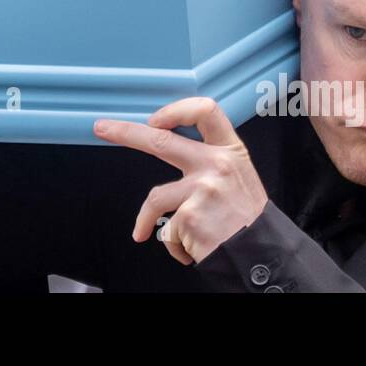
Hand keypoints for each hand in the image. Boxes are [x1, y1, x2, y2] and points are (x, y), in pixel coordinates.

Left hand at [94, 97, 268, 264]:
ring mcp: (202, 190)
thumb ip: (211, 156)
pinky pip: (166, 229)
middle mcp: (217, 164)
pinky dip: (173, 242)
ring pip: (156, 198)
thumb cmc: (246, 216)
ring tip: (143, 232)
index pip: (205, 110)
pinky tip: (190, 248)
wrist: (263, 254)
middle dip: (125, 133)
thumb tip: (170, 140)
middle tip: (102, 128)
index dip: (175, 111)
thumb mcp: (239, 174)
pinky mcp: (190, 218)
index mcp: (230, 149)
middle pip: (161, 141)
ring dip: (146, 219)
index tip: (153, 120)